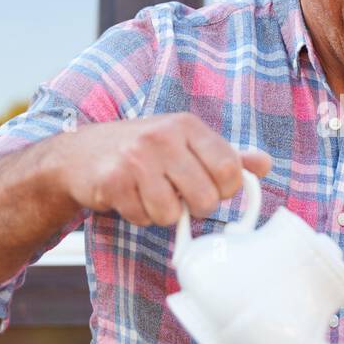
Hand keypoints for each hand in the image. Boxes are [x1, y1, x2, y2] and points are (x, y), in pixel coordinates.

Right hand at [54, 112, 271, 225]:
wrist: (79, 154)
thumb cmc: (142, 150)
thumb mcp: (184, 142)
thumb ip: (225, 154)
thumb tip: (264, 165)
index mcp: (187, 125)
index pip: (229, 168)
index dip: (227, 189)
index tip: (214, 190)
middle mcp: (162, 137)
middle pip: (207, 199)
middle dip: (196, 208)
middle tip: (180, 196)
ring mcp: (136, 158)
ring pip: (173, 214)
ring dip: (163, 213)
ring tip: (150, 194)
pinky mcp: (113, 181)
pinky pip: (144, 218)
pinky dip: (140, 216)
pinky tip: (130, 197)